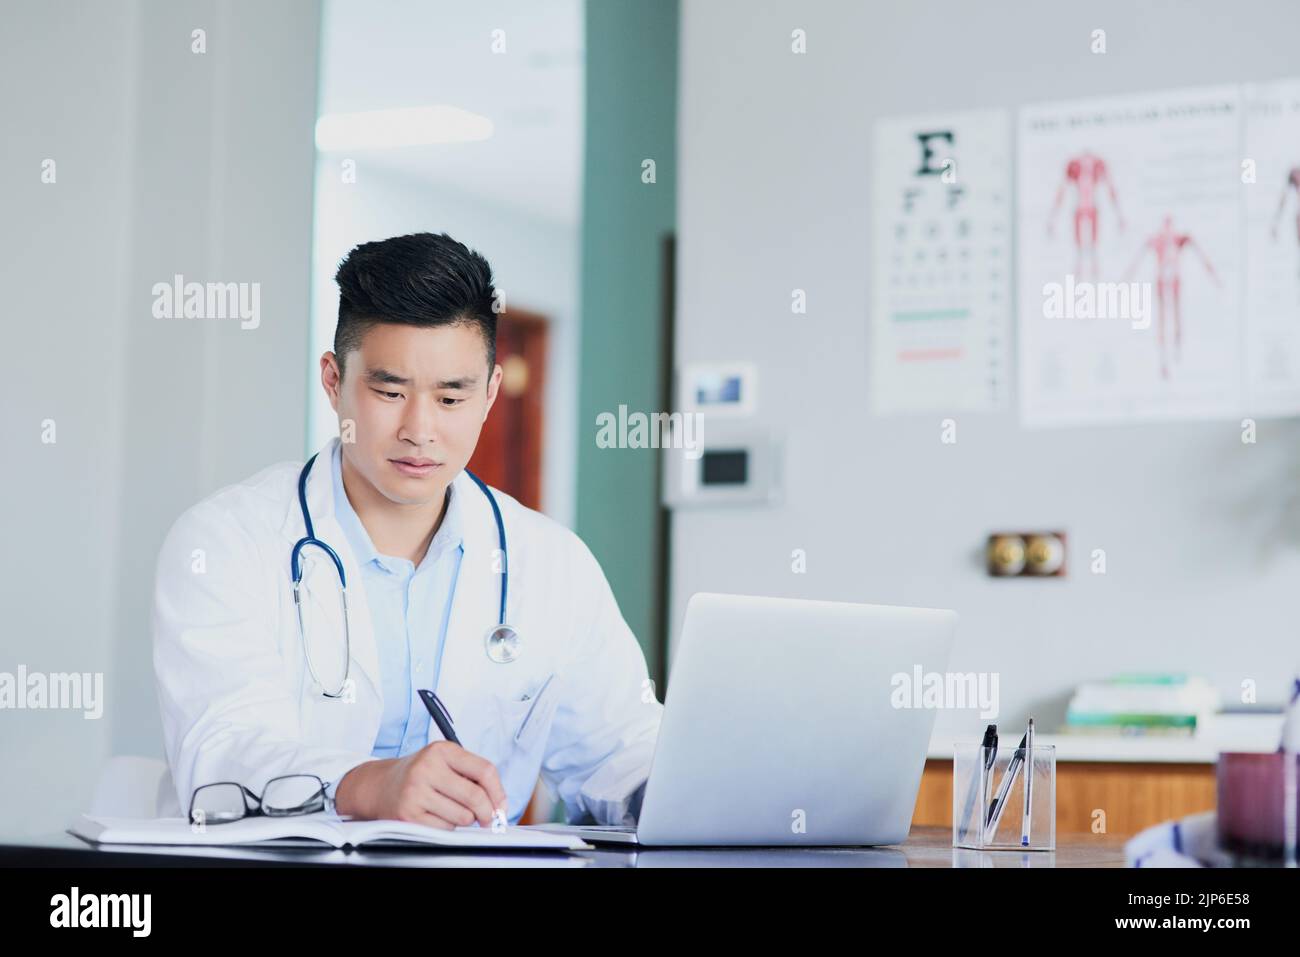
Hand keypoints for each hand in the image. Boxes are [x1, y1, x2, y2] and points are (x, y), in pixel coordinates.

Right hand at [334, 741, 506, 828]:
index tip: (501, 806)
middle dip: (487, 813)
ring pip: (462, 817)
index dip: (499, 792)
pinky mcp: (408, 814)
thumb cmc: (422, 775)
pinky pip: (444, 830)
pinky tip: (435, 816)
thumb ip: (474, 777)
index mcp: (442, 750)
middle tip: (487, 819)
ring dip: (463, 820)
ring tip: (449, 810)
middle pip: (475, 797)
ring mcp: (415, 792)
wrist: (381, 786)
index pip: (484, 770)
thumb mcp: (446, 763)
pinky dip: (446, 828)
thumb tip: (499, 806)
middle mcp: (427, 768)